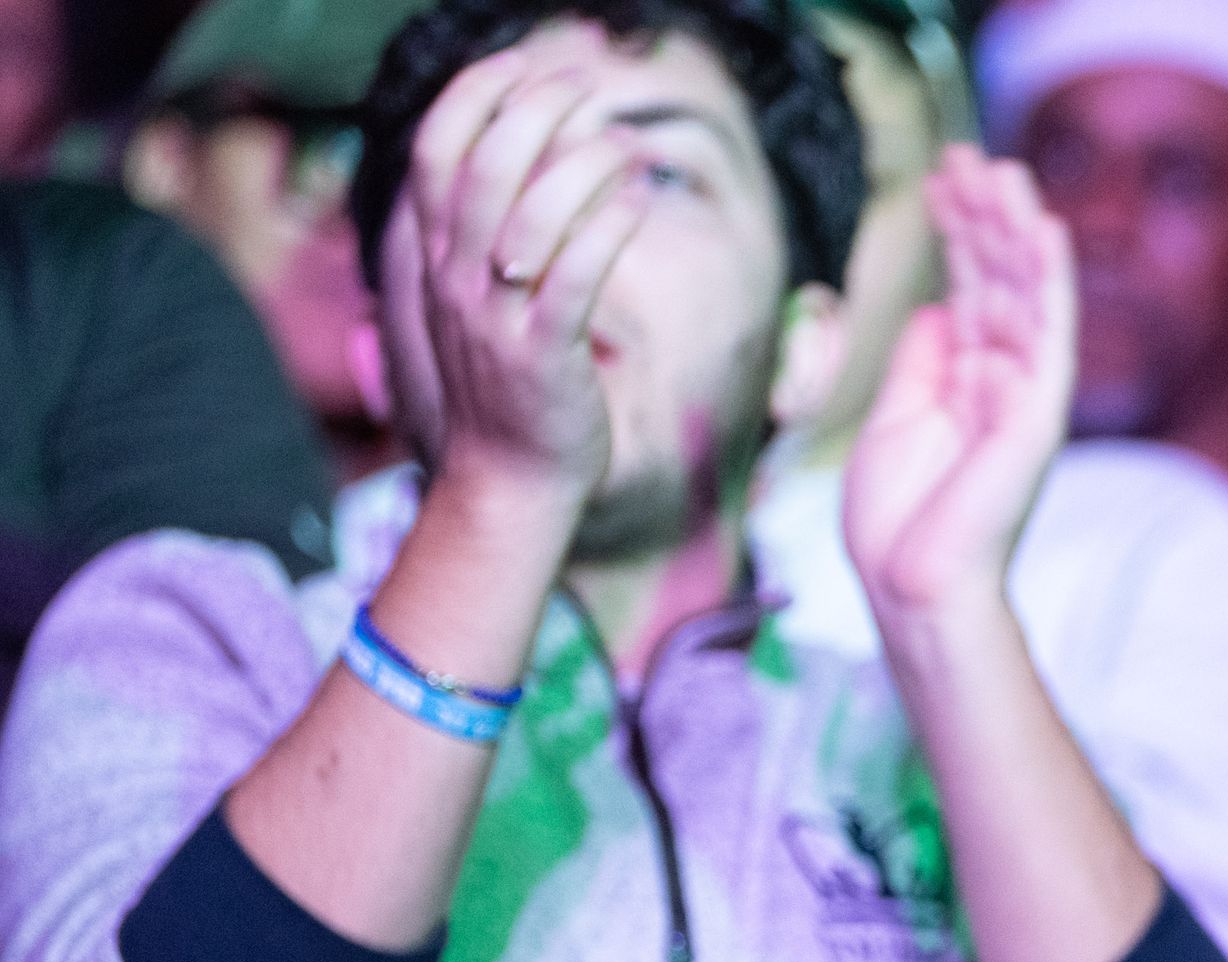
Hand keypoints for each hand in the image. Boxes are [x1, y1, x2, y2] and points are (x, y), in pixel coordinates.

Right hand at [399, 26, 651, 514]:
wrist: (509, 480)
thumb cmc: (509, 381)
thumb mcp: (481, 295)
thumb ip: (491, 227)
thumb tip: (536, 151)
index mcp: (436, 258)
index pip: (437, 150)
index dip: (476, 95)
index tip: (525, 63)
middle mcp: (456, 280)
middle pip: (483, 167)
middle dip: (534, 111)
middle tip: (585, 84)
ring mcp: (496, 318)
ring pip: (528, 216)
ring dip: (582, 164)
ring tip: (627, 144)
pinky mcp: (544, 357)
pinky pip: (576, 279)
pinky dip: (608, 230)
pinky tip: (639, 199)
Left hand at [845, 146, 1074, 620]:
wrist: (913, 589)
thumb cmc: (899, 522)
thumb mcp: (894, 418)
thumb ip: (922, 360)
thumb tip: (940, 305)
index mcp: (967, 381)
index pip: (968, 288)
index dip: (957, 232)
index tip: (942, 177)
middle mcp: (1003, 380)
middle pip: (998, 280)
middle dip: (984, 216)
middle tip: (968, 155)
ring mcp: (1024, 396)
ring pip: (1025, 296)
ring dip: (1016, 231)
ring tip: (1004, 171)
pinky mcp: (1036, 417)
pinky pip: (1049, 338)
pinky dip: (1049, 284)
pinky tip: (1044, 232)